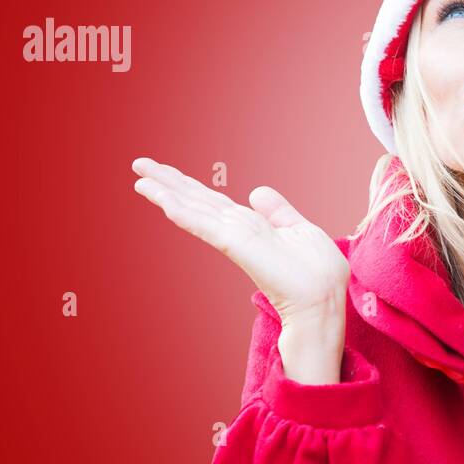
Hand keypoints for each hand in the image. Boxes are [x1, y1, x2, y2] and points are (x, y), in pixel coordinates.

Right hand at [130, 157, 349, 328]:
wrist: (324, 299)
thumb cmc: (318, 272)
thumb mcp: (300, 230)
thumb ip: (277, 212)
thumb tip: (255, 192)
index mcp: (252, 227)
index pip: (213, 202)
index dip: (189, 186)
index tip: (163, 171)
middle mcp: (238, 231)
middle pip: (197, 201)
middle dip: (168, 183)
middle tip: (139, 164)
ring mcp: (236, 238)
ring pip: (195, 210)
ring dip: (167, 193)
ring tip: (140, 177)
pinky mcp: (238, 246)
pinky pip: (206, 225)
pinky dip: (184, 212)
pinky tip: (164, 200)